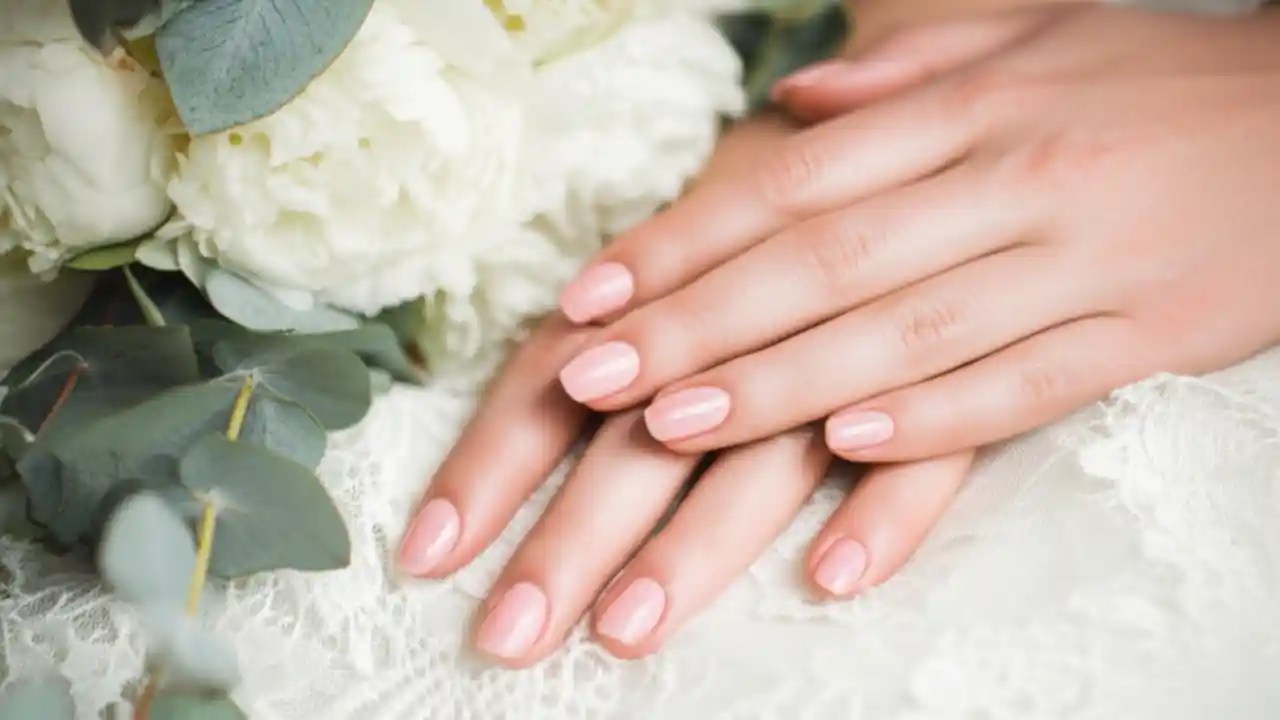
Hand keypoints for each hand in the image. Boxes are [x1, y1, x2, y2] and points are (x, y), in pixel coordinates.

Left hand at [398, 119, 977, 666]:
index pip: (588, 346)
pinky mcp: (1009, 351)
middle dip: (581, 528)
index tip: (445, 534)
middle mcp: (793, 274)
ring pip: (780, 444)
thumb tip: (580, 302)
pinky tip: (829, 574)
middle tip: (511, 626)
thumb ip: (682, 234)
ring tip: (628, 623)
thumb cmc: (857, 138)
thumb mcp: (772, 147)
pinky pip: (947, 441)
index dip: (506, 447)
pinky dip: (889, 506)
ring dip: (704, 534)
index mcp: (718, 226)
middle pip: (664, 417)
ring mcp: (895, 317)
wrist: (1022, 91)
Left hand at [553, 4, 1279, 464]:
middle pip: (827, 262)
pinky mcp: (1148, 332)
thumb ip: (905, 76)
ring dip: (781, 382)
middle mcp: (1013, 177)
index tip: (595, 293)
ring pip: (908, 331)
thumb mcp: (1032, 42)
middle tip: (595, 375)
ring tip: (672, 423)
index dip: (687, 239)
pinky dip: (935, 419)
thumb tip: (791, 103)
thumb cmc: (1154, 83)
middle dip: (699, 323)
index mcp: (972, 106)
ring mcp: (1082, 258)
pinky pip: (1027, 385)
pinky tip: (847, 444)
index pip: (797, 181)